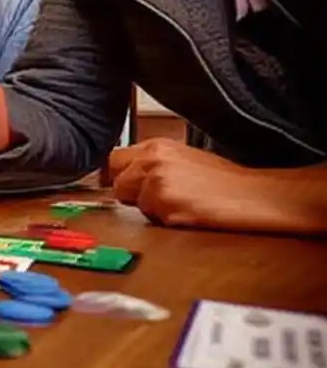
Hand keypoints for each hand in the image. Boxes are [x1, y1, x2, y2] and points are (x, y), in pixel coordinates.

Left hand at [106, 138, 316, 232]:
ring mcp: (158, 182)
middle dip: (132, 196)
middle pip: (117, 184)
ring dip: (152, 210)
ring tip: (182, 205)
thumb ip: (152, 165)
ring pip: (134, 204)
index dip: (119, 177)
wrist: (255, 195)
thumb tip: (125, 177)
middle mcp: (153, 160)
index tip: (126, 187)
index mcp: (156, 146)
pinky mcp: (166, 204)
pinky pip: (152, 219)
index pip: (113, 160)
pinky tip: (189, 213)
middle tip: (162, 199)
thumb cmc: (224, 182)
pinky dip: (166, 221)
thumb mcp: (184, 160)